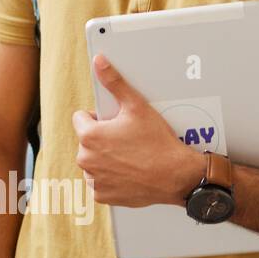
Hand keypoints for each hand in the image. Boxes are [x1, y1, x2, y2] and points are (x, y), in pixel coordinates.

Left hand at [71, 55, 205, 206]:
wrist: (178, 176)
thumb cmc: (158, 143)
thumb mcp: (136, 107)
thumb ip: (114, 82)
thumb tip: (99, 62)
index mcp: (89, 136)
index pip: (81, 118)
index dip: (98, 118)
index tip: (115, 123)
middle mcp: (86, 159)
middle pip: (87, 140)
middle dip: (102, 138)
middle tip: (126, 140)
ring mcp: (94, 179)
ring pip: (93, 161)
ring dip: (105, 158)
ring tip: (129, 156)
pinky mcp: (103, 195)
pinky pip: (100, 182)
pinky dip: (111, 177)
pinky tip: (128, 172)